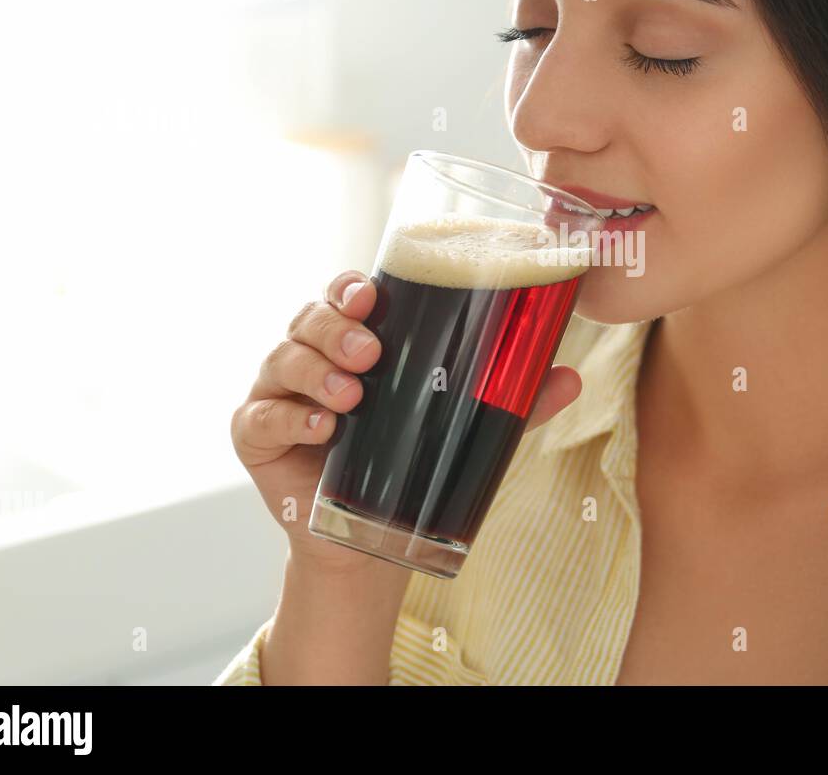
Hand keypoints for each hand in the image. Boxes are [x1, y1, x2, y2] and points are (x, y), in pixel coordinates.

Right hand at [230, 269, 582, 570]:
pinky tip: (323, 426)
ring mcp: (277, 392)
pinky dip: (290, 416)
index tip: (373, 293)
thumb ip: (512, 404)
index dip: (351, 286)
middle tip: (371, 351)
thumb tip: (570, 378)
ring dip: (316, 370)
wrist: (372, 541)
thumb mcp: (465, 430)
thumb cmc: (413, 464)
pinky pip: (260, 416)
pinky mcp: (256, 435)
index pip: (345, 295)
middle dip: (336, 327)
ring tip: (352, 394)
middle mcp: (310, 356)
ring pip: (282, 358)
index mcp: (355, 340)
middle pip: (309, 318)